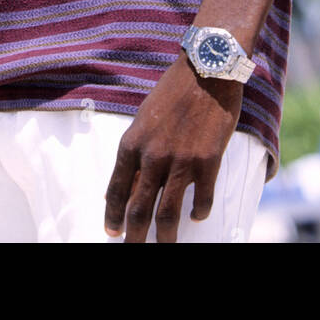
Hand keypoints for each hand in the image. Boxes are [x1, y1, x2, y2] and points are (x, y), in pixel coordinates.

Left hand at [103, 53, 242, 242]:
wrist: (206, 69)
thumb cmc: (173, 91)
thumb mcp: (144, 117)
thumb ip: (138, 151)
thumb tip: (131, 183)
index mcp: (132, 144)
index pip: (116, 191)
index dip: (112, 217)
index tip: (112, 233)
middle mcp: (153, 157)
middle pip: (139, 211)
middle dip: (134, 237)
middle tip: (132, 250)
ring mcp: (181, 162)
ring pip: (168, 215)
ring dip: (165, 238)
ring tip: (165, 247)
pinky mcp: (208, 162)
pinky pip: (201, 201)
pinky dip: (198, 212)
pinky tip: (197, 215)